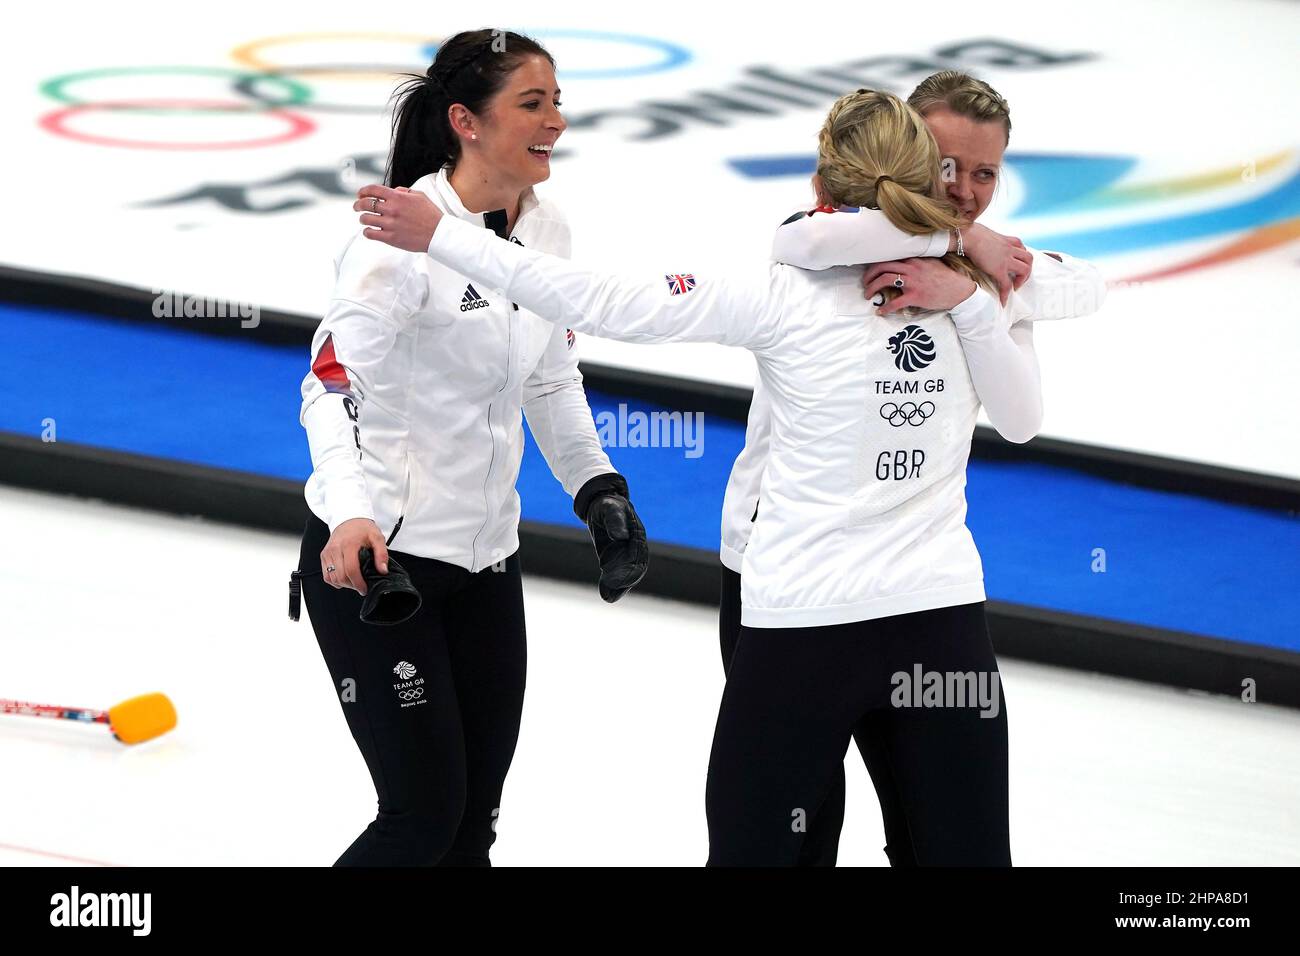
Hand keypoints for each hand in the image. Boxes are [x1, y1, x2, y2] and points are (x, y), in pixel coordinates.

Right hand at [321, 517, 389, 594]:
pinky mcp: (324, 556)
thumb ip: (382, 554)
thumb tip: (383, 570)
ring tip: (354, 581)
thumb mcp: (377, 537)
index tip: (364, 588)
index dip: (358, 583)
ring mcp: (327, 553)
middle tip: (361, 585)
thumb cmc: (362, 528)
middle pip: (341, 576)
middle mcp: (335, 549)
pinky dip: (335, 580)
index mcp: (349, 545)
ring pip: (332, 578)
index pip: (351, 570)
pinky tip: (345, 577)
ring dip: (343, 584)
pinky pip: (326, 575)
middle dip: (352, 585)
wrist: (349, 519)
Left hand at [353, 184, 443, 252]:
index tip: (360, 194)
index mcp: (398, 197)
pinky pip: (371, 234)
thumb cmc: (432, 216)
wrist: (438, 234)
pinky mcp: (390, 238)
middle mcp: (392, 209)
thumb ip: (405, 191)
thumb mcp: (420, 196)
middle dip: (358, 204)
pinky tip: (369, 231)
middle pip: (365, 203)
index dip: (363, 191)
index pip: (373, 190)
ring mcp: (390, 224)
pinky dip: (367, 232)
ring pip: (365, 219)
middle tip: (357, 206)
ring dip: (362, 218)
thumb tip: (394, 191)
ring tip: (364, 219)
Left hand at [575, 474, 648, 602]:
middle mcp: (634, 546)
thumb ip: (615, 521)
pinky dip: (613, 585)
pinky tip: (606, 595)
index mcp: (637, 534)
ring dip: (619, 587)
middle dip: (624, 581)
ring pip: (627, 574)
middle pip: (634, 568)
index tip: (615, 579)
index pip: (636, 555)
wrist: (601, 503)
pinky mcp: (615, 558)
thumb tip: (622, 537)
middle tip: (610, 593)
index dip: (628, 569)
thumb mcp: (610, 509)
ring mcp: (626, 553)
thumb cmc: (607, 504)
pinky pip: (617, 573)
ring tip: (608, 597)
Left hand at [863, 258, 976, 314]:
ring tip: (868, 295)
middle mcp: (911, 268)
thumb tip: (903, 264)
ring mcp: (913, 282)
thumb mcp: (931, 264)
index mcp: (913, 259)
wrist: (959, 290)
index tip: (870, 270)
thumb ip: (916, 262)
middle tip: (865, 283)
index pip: (889, 257)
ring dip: (872, 287)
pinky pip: (895, 302)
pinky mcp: (916, 296)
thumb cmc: (945, 278)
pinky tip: (880, 311)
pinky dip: (885, 308)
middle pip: (882, 266)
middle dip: (869, 275)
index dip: (876, 264)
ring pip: (885, 280)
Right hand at [961, 223, 1032, 304]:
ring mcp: (1007, 259)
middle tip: (1019, 278)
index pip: (1022, 247)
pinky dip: (1006, 294)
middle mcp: (1011, 249)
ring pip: (1025, 270)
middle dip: (1027, 269)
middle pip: (1029, 258)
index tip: (1016, 264)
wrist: (967, 237)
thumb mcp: (983, 232)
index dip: (1021, 257)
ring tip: (1015, 287)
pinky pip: (1007, 284)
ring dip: (1022, 280)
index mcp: (1007, 240)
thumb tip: (977, 238)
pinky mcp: (999, 270)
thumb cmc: (970, 232)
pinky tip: (1003, 300)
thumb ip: (986, 237)